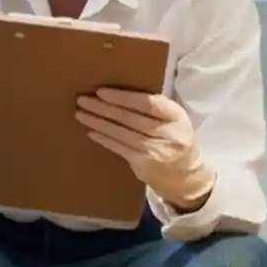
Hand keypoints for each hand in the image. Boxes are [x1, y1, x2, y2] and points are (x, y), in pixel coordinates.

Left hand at [76, 88, 214, 211]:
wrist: (185, 175)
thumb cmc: (174, 139)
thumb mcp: (174, 119)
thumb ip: (154, 107)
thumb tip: (118, 93)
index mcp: (176, 116)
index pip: (147, 103)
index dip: (123, 97)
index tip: (101, 92)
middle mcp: (167, 133)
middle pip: (130, 118)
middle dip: (103, 108)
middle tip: (83, 99)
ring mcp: (155, 151)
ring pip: (121, 133)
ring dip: (98, 123)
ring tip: (81, 113)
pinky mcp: (144, 165)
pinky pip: (119, 148)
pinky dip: (104, 139)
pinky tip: (91, 131)